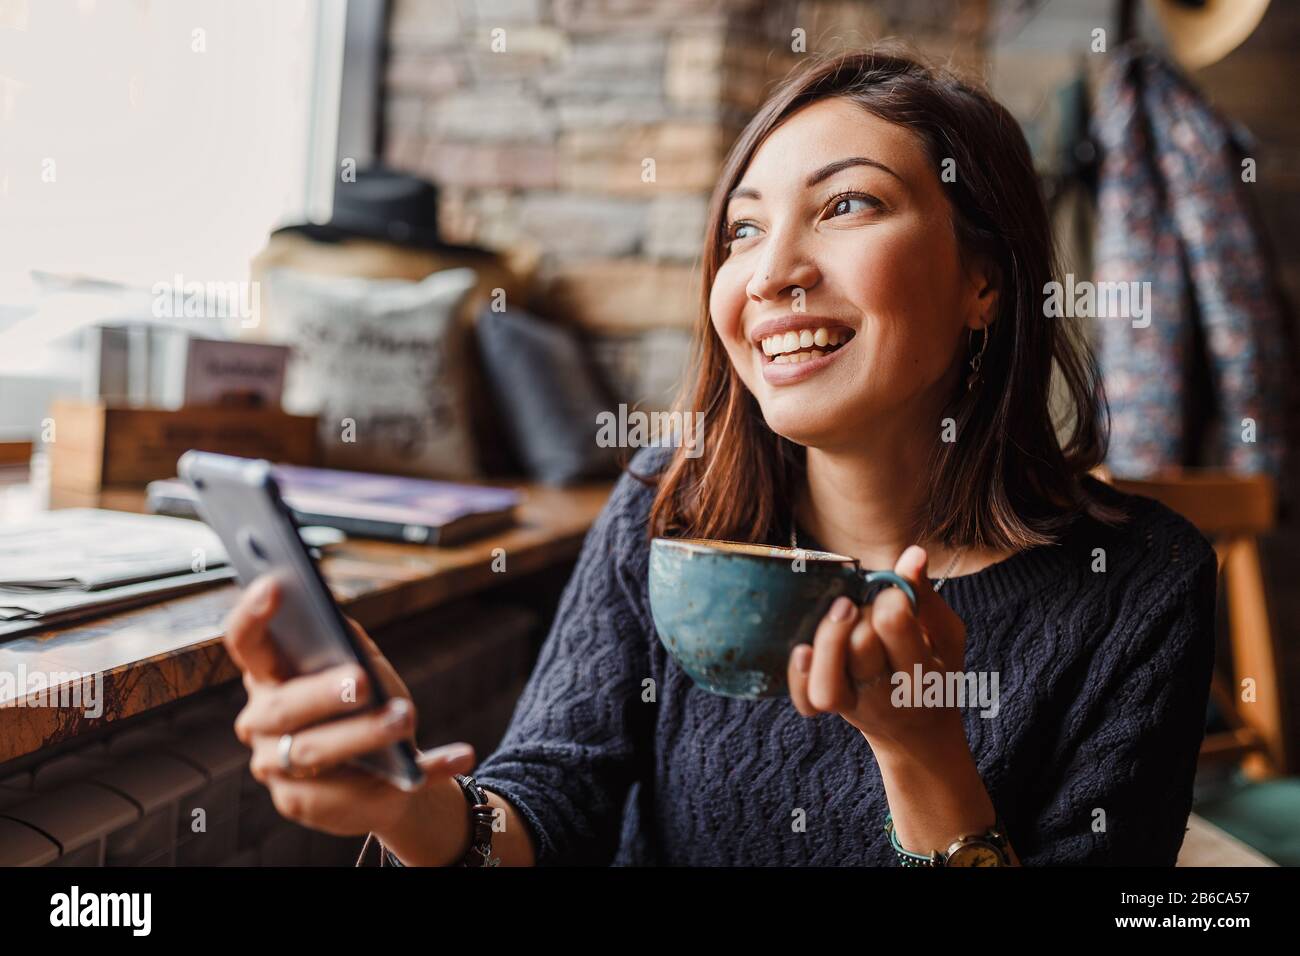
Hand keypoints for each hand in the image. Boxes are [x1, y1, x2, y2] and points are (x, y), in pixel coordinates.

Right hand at [223, 574, 476, 838]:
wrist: (386, 770)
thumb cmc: (366, 703)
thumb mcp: (364, 665)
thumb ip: (348, 641)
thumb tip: (336, 618)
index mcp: (267, 677)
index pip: (246, 642)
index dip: (253, 615)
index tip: (276, 585)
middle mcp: (260, 725)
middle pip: (284, 707)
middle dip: (323, 693)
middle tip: (360, 681)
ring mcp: (280, 770)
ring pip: (316, 751)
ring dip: (366, 733)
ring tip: (406, 716)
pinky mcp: (312, 806)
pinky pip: (368, 789)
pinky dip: (423, 769)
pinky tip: (460, 755)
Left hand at [786, 545, 967, 754]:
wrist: (920, 730)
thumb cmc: (936, 669)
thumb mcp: (945, 634)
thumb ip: (925, 596)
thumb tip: (912, 554)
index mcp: (924, 674)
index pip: (894, 625)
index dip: (890, 596)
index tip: (894, 593)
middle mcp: (888, 696)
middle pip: (860, 647)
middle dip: (862, 614)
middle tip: (870, 610)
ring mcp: (855, 706)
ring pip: (828, 685)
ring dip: (828, 641)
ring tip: (839, 615)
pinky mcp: (830, 709)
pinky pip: (806, 700)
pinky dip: (799, 675)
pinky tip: (803, 648)